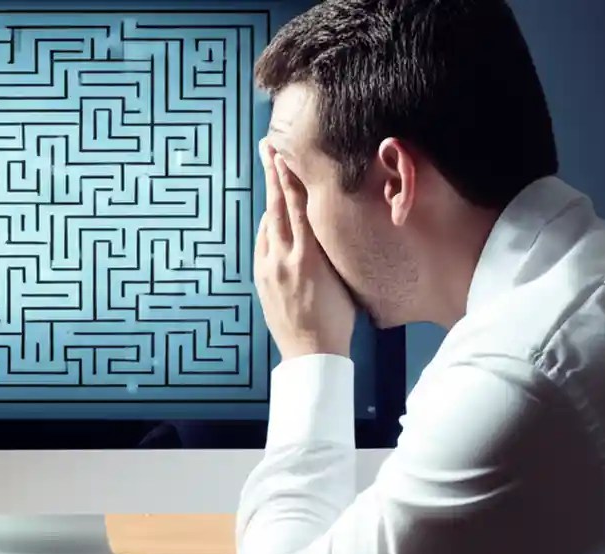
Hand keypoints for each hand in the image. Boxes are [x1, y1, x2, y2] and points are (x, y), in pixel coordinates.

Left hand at [255, 139, 355, 359]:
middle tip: (266, 148)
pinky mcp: (261, 279)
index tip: (284, 154)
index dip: (290, 178)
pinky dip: (268, 225)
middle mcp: (284, 258)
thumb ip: (332, 247)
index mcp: (309, 256)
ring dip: (270, 198)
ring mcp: (269, 268)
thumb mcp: (343, 277)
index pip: (296, 206)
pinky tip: (271, 216)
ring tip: (271, 173)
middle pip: (276, 206)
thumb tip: (329, 220)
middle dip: (272, 175)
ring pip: (267, 223)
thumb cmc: (338, 319)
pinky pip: (263, 243)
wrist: (311, 353)